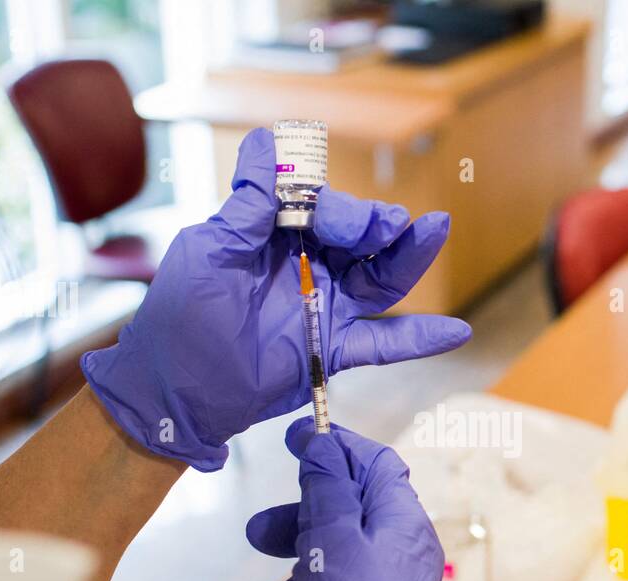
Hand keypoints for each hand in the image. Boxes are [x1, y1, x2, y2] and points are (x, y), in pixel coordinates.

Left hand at [81, 128, 470, 471]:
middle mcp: (309, 266)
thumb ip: (247, 206)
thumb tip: (265, 142)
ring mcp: (326, 308)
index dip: (331, 207)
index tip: (327, 215)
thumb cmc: (179, 319)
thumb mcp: (209, 252)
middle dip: (377, 224)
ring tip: (437, 229)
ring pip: (380, 279)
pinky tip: (456, 330)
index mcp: (277, 236)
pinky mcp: (334, 350)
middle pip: (361, 239)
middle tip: (389, 223)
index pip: (319, 207)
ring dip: (410, 256)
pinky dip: (420, 338)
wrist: (172, 392)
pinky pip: (384, 342)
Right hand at [245, 419, 451, 580]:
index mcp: (402, 516)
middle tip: (265, 520)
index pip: (374, 463)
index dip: (336, 446)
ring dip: (298, 550)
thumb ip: (326, 485)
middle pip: (349, 508)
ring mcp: (389, 580)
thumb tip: (324, 446)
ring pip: (337, 547)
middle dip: (302, 511)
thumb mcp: (333, 530)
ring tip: (268, 563)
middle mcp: (402, 545)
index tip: (301, 437)